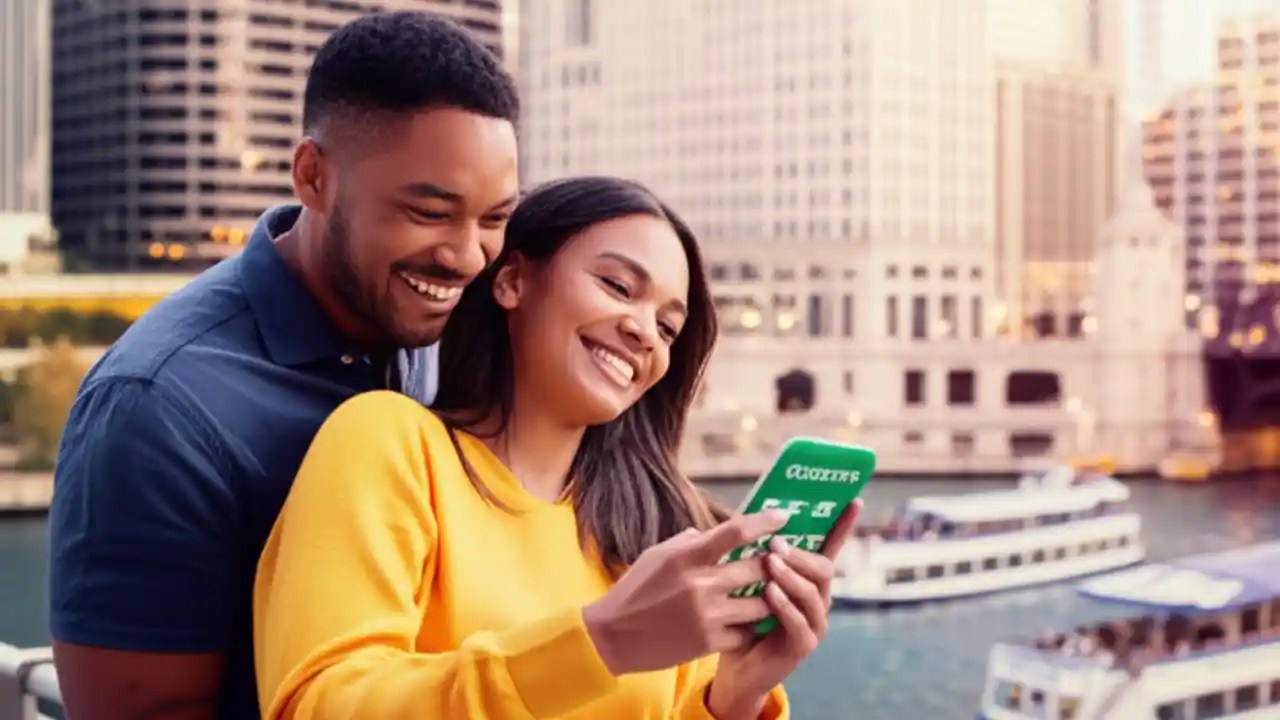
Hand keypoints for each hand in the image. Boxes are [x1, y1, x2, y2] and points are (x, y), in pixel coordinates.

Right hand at [582, 509, 790, 674]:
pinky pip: (746, 632)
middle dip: (773, 564)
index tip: (783, 516)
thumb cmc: (635, 590)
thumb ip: (689, 542)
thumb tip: (713, 533)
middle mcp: (700, 584)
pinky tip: (746, 622)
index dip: (763, 521)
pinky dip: (750, 627)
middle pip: (757, 568)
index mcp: (686, 556)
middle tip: (780, 562)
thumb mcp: (657, 555)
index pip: (735, 532)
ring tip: (768, 594)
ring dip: (768, 598)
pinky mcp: (708, 642)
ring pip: (761, 604)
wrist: (613, 636)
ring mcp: (707, 615)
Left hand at [706, 500, 861, 718]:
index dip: (843, 525)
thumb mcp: (747, 580)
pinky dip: (785, 605)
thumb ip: (754, 554)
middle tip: (776, 543)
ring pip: (813, 593)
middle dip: (801, 554)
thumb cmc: (741, 616)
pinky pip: (800, 622)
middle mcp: (818, 598)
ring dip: (792, 575)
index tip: (854, 500)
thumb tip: (745, 515)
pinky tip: (770, 593)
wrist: (735, 666)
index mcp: (807, 579)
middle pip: (823, 569)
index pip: (831, 547)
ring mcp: (814, 623)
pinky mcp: (803, 646)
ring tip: (771, 563)